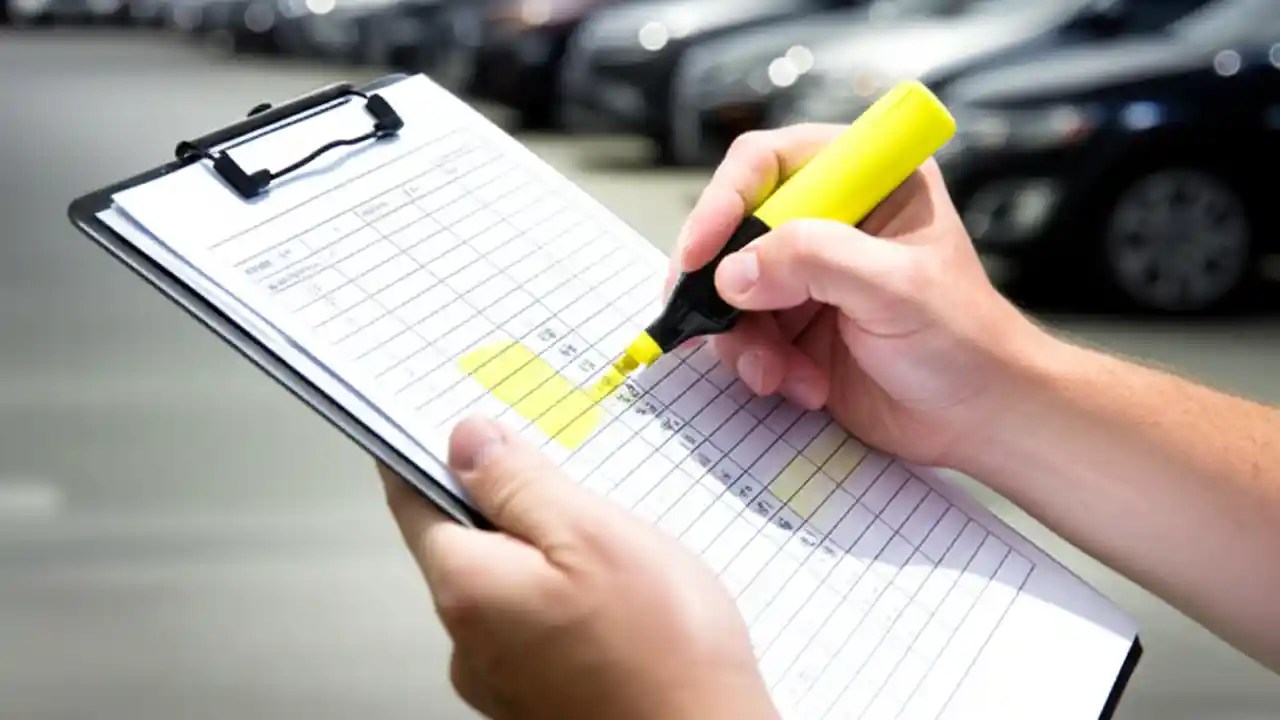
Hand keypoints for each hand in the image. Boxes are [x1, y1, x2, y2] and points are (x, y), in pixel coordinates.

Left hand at [382, 416, 778, 719]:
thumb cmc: (663, 649)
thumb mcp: (591, 533)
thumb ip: (519, 483)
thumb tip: (466, 440)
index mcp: (467, 590)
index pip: (413, 500)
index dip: (431, 450)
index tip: (460, 419)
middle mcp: (468, 642)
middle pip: (464, 543)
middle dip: (507, 504)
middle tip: (572, 483)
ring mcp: (503, 679)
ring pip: (507, 585)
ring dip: (543, 555)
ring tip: (611, 549)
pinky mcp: (541, 699)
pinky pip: (536, 626)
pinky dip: (565, 600)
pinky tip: (618, 601)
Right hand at [673, 125, 1051, 469]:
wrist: (978, 417)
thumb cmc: (963, 340)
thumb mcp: (895, 287)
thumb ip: (815, 261)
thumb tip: (734, 271)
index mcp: (865, 179)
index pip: (769, 163)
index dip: (725, 200)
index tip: (701, 252)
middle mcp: (829, 218)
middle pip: (733, 226)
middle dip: (722, 281)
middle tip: (714, 320)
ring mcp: (806, 274)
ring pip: (728, 288)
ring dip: (742, 336)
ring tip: (777, 372)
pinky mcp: (792, 324)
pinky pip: (741, 334)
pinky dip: (758, 363)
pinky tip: (799, 385)